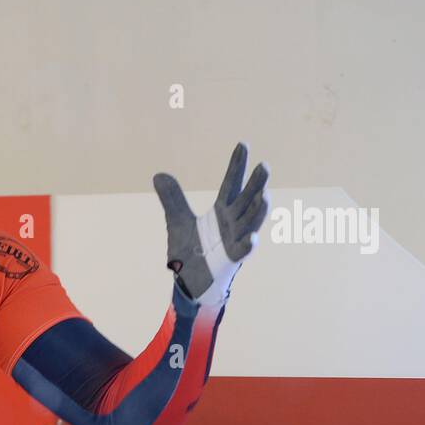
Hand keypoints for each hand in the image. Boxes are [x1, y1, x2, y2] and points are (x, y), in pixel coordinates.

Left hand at [154, 142, 269, 306]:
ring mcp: (235, 240)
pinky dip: (248, 245)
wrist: (188, 280)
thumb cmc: (190, 251)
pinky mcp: (232, 259)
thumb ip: (172, 199)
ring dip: (259, 210)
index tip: (242, 144)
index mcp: (221, 211)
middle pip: (246, 199)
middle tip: (264, 166)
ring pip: (251, 222)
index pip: (231, 183)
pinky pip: (242, 251)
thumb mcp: (177, 221)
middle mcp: (232, 222)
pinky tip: (252, 238)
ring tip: (265, 195)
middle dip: (256, 184)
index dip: (236, 166)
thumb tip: (158, 175)